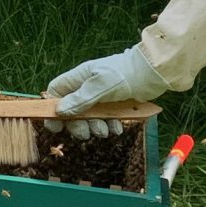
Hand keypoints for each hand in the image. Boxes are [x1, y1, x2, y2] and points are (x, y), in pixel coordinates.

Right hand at [46, 45, 167, 137]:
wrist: (153, 73)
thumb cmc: (126, 73)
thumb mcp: (101, 85)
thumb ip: (81, 99)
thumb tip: (60, 111)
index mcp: (79, 78)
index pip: (56, 92)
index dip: (52, 109)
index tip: (56, 126)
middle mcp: (86, 87)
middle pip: (71, 110)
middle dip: (78, 124)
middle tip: (87, 133)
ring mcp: (100, 97)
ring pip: (89, 118)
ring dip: (96, 127)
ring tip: (107, 130)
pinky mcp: (114, 105)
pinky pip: (105, 119)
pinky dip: (110, 125)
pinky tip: (118, 127)